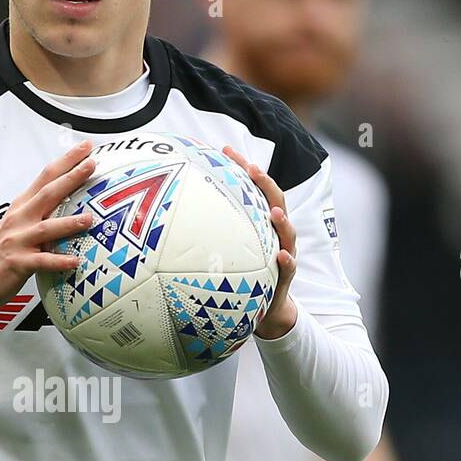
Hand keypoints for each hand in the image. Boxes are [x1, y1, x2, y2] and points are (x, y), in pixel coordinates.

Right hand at [0, 141, 96, 312]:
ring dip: (68, 222)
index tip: (86, 148)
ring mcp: (18, 240)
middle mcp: (19, 219)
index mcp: (21, 207)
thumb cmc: (2, 253)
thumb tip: (69, 201)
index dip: (66, 161)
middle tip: (92, 165)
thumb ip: (41, 212)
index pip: (45, 177)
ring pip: (46, 228)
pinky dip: (58, 261)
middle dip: (70, 177)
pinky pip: (42, 261)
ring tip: (89, 218)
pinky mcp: (18, 263)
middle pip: (47, 193)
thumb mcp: (20, 225)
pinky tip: (74, 261)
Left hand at [221, 146, 297, 338]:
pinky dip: (286, 260)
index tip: (225, 150)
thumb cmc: (241, 276)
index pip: (255, 189)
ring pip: (288, 233)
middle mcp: (276, 234)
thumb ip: (210, 232)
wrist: (265, 310)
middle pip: (276, 201)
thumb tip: (171, 216)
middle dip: (265, 183)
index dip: (243, 168)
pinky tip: (280, 255)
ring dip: (282, 221)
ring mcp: (284, 253)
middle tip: (253, 169)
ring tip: (274, 211)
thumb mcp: (227, 251)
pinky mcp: (285, 277)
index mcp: (261, 223)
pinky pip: (289, 267)